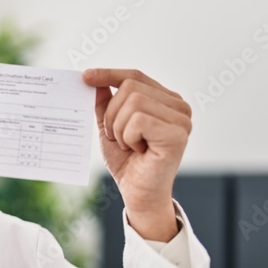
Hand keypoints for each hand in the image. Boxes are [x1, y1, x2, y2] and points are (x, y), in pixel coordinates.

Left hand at [84, 68, 191, 240]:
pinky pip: (138, 120)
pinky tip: (137, 150)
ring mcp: (182, 119)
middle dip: (112, 114)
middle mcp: (179, 106)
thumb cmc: (127, 162)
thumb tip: (94, 79)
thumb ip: (105, 102)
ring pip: (133, 101)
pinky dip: (128, 136)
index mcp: (166, 100)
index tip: (86, 76)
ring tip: (129, 145)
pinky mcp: (177, 134)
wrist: (137, 193)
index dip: (109, 74)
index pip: (135, 76)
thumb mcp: (110, 126)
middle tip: (119, 138)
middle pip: (131, 87)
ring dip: (120, 128)